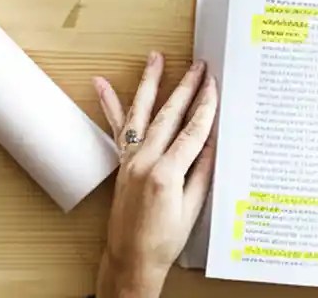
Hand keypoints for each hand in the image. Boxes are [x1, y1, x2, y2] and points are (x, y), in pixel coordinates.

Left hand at [91, 52, 218, 297]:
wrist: (131, 260)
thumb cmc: (163, 242)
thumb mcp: (193, 207)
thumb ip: (202, 170)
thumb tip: (211, 141)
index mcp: (166, 174)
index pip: (193, 131)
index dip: (206, 107)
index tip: (215, 86)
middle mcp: (144, 162)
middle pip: (169, 115)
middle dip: (186, 87)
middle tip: (199, 66)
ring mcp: (129, 161)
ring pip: (141, 113)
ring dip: (150, 84)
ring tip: (155, 58)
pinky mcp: (121, 164)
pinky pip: (116, 129)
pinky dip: (109, 105)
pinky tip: (102, 84)